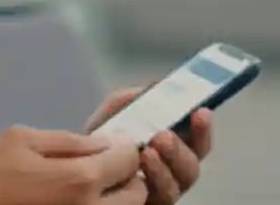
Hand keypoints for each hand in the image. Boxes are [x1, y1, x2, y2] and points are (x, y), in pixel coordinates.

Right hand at [0, 125, 144, 204]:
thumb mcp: (22, 139)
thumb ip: (69, 140)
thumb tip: (104, 143)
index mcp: (79, 181)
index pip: (128, 161)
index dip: (124, 149)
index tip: (113, 146)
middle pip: (136, 194)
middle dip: (127, 178)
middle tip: (106, 169)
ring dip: (115, 198)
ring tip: (89, 187)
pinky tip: (74, 201)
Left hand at [86, 88, 214, 204]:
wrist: (76, 165)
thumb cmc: (103, 139)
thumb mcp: (112, 114)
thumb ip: (129, 100)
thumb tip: (153, 86)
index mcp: (173, 146)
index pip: (197, 140)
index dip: (203, 128)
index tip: (200, 112)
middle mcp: (172, 171)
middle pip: (191, 166)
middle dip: (180, 150)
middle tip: (164, 136)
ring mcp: (161, 192)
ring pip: (176, 185)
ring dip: (164, 168)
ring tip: (147, 152)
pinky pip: (156, 199)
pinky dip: (149, 184)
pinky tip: (136, 171)